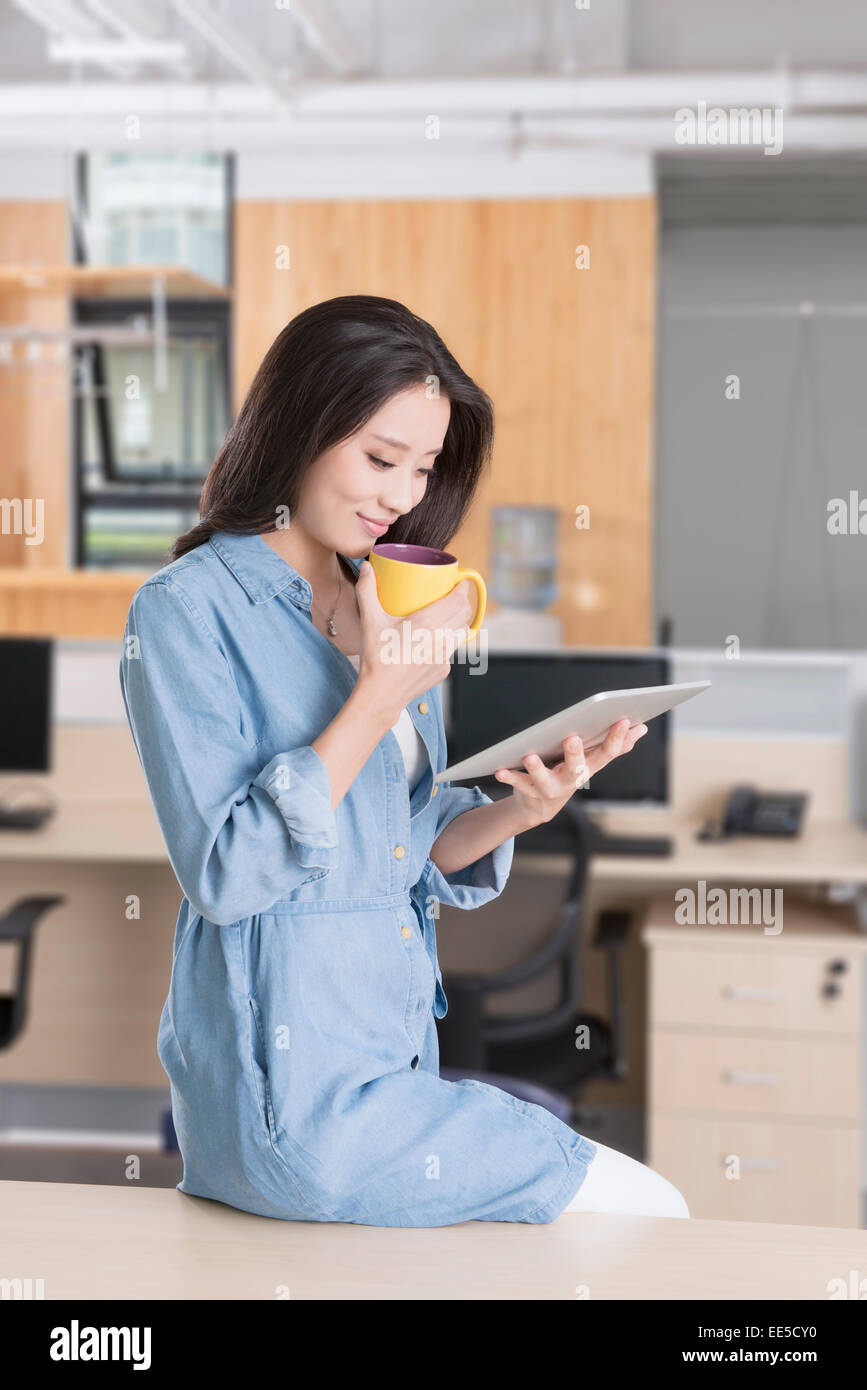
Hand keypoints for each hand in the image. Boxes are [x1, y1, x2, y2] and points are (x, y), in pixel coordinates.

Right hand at [353, 561, 473, 720]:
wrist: (381, 694)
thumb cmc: (376, 658)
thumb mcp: (371, 621)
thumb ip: (367, 591)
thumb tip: (366, 567)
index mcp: (427, 624)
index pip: (458, 601)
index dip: (463, 589)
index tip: (460, 582)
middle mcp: (441, 639)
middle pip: (464, 614)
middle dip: (461, 602)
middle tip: (452, 595)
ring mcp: (445, 656)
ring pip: (461, 632)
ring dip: (456, 622)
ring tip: (444, 616)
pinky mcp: (444, 670)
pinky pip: (451, 650)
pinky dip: (446, 642)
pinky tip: (431, 641)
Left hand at [493, 718, 648, 827]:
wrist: (538, 808)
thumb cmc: (567, 775)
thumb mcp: (592, 762)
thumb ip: (616, 746)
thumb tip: (641, 728)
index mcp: (588, 768)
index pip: (607, 754)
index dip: (616, 739)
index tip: (623, 720)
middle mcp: (570, 780)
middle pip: (575, 768)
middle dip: (575, 754)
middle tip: (572, 738)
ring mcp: (548, 788)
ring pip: (542, 779)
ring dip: (536, 769)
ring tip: (529, 756)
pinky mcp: (527, 791)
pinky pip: (516, 783)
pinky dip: (508, 777)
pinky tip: (499, 770)